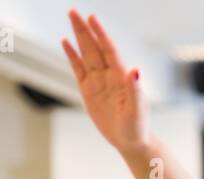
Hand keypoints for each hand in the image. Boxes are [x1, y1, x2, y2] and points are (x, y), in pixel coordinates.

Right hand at [62, 10, 147, 153]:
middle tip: (73, 11)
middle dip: (84, 29)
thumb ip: (135, 89)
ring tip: (71, 19)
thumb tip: (136, 70)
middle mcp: (109, 75)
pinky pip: (78, 69)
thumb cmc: (137, 127)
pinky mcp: (88, 90)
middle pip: (94, 47)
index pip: (109, 50)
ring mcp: (98, 81)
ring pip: (86, 54)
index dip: (100, 33)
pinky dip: (72, 56)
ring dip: (78, 37)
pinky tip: (65, 42)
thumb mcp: (137, 109)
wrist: (130, 141)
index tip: (92, 17)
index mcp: (121, 77)